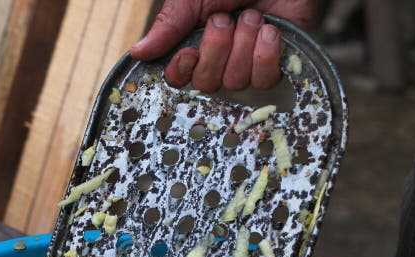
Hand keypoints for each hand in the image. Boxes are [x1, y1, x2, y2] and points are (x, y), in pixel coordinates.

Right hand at [130, 0, 316, 91]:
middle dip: (217, 49)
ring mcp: (248, 64)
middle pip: (207, 84)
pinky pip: (266, 81)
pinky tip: (270, 31)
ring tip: (251, 16)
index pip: (179, 79)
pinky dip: (266, 55)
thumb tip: (137, 52)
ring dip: (243, 45)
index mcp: (195, 42)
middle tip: (225, 18)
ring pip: (236, 82)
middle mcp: (220, 59)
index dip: (183, 71)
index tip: (188, 52)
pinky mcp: (278, 64)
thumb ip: (168, 25)